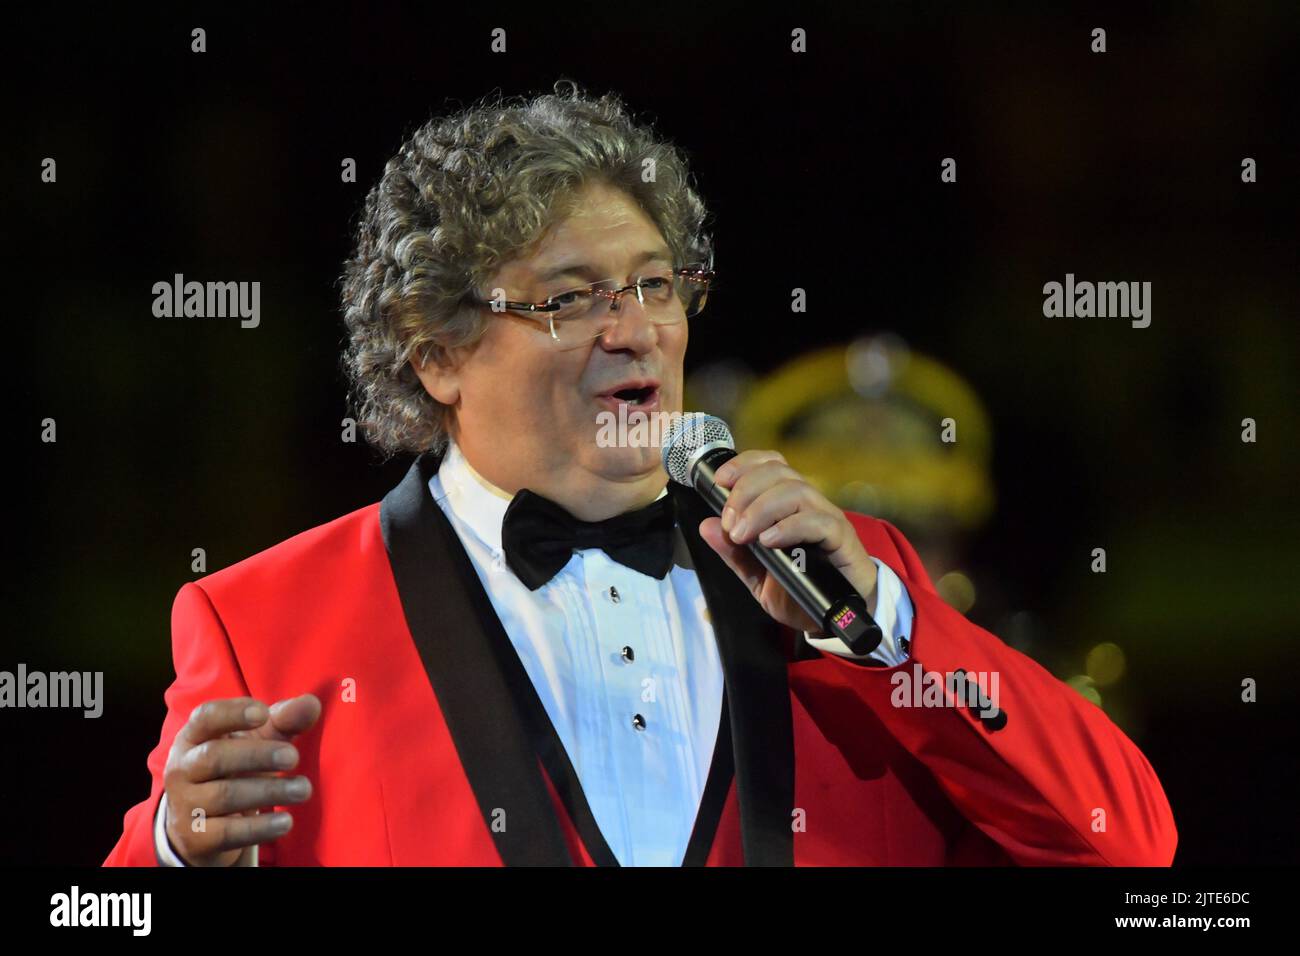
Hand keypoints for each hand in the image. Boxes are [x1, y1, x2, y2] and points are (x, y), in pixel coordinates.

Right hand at [162, 694, 321, 865]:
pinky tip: (286, 821)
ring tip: (303, 789)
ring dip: (269, 791)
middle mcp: (182, 768)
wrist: (206, 823)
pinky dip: (259, 828)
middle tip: (293, 757)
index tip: (264, 713)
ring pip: (224, 795)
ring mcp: (185, 805)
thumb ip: (285, 720)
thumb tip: (312, 704)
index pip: (205, 717)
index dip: (232, 713)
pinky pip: (227, 832)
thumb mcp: (261, 739)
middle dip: (257, 755)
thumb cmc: (237, 766)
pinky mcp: (196, 838)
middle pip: (215, 757)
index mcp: (194, 736)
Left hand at [698, 450, 877, 633]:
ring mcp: (827, 518)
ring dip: (761, 508)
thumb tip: (706, 526)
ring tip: (742, 534)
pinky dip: (789, 527)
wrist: (834, 618)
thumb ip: (733, 552)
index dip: (745, 464)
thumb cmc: (800, 590)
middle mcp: (809, 504)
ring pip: (796, 491)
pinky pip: (818, 521)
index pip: (771, 465)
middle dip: (745, 491)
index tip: (720, 480)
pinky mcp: (842, 538)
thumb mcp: (757, 575)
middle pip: (779, 472)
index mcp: (788, 504)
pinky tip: (769, 541)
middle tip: (729, 522)